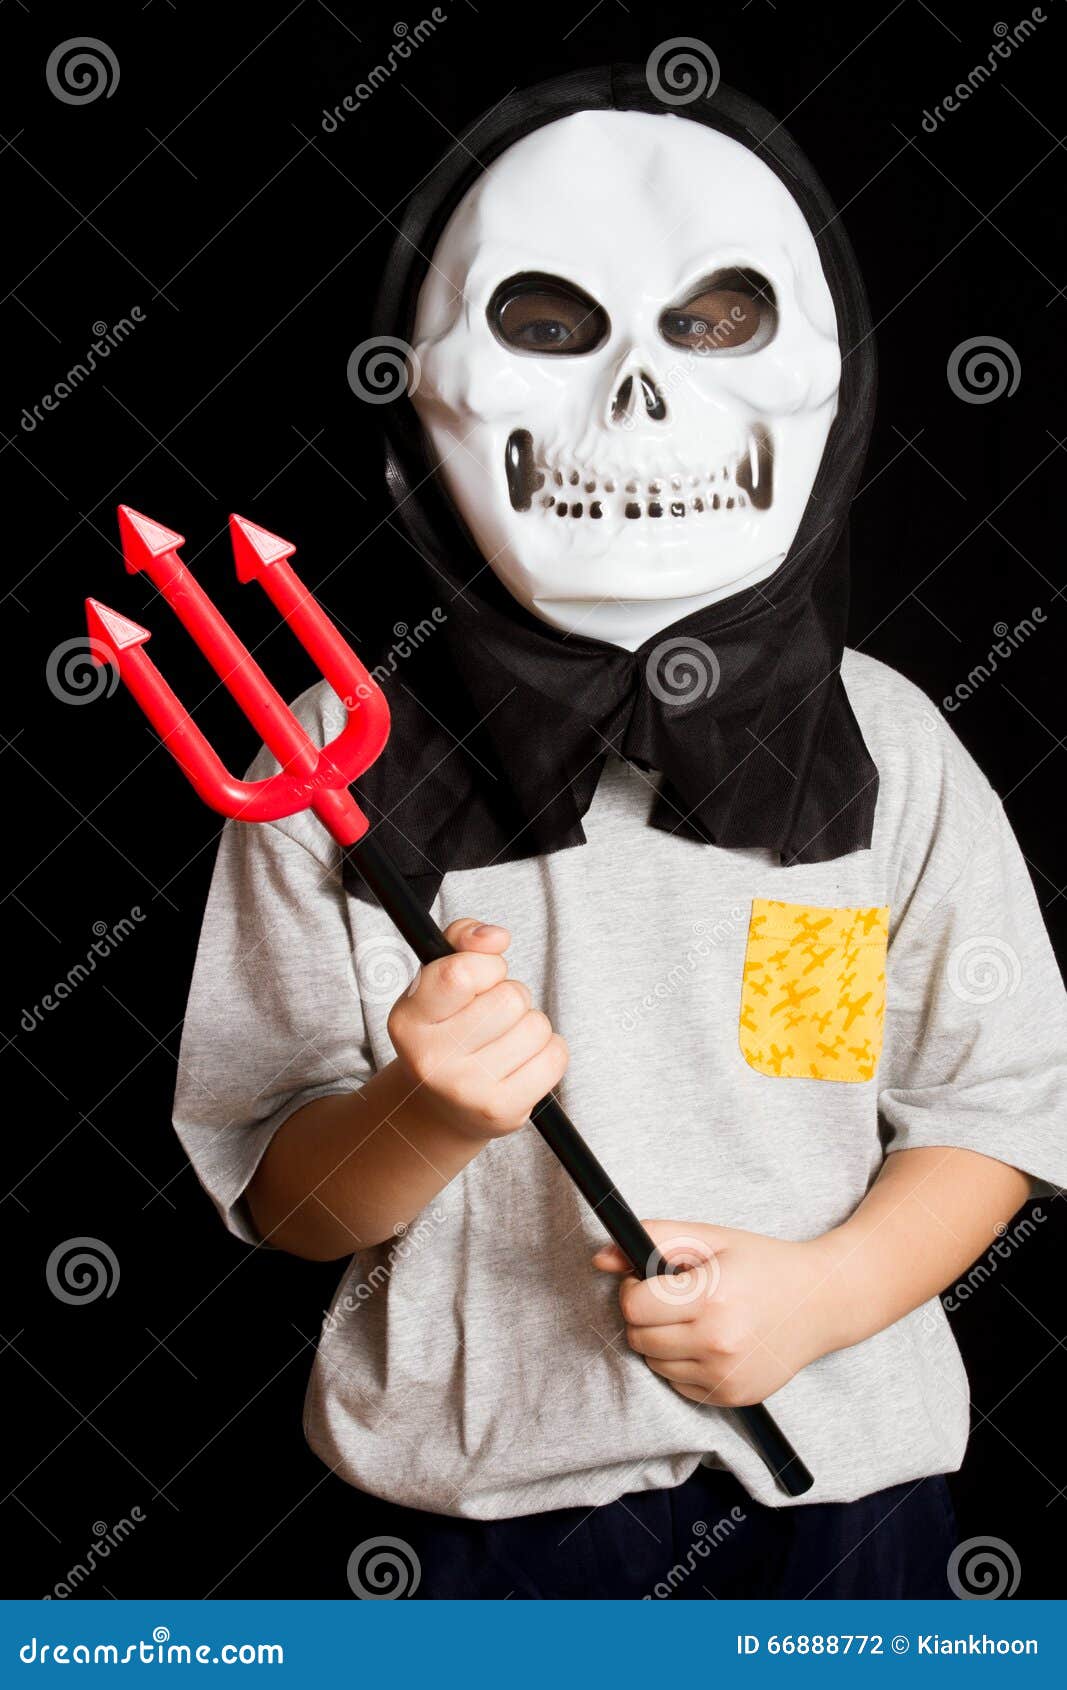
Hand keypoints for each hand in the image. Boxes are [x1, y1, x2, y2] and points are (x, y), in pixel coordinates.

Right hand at [387, 917, 568, 1142]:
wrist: (443, 1107)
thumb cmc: (448, 1029)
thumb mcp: (438, 979)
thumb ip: (462, 939)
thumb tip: (496, 937)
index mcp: (408, 1020)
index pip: (460, 973)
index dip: (487, 965)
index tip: (484, 976)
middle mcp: (431, 1060)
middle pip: (510, 999)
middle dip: (512, 996)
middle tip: (494, 1015)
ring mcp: (467, 1090)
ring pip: (537, 1026)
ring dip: (531, 1025)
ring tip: (506, 1039)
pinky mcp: (502, 1111)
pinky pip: (555, 1057)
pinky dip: (549, 1051)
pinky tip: (523, 1061)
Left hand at [592, 1219, 839, 1406]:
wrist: (822, 1302)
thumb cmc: (763, 1264)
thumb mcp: (711, 1238)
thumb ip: (654, 1239)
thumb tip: (600, 1258)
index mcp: (711, 1296)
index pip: (633, 1305)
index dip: (634, 1288)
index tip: (650, 1280)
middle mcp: (718, 1341)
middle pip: (639, 1337)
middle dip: (645, 1315)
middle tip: (673, 1297)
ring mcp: (726, 1375)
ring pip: (654, 1363)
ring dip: (661, 1341)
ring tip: (694, 1318)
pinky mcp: (731, 1396)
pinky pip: (677, 1384)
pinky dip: (682, 1364)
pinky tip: (709, 1341)